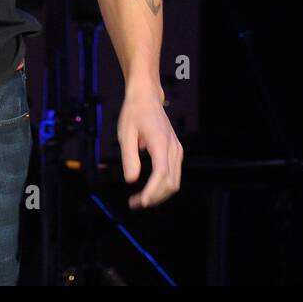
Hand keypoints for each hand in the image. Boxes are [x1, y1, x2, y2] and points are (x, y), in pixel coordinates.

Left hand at [117, 86, 182, 208]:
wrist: (147, 98)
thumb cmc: (135, 112)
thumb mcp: (125, 134)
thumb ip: (129, 157)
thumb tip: (131, 179)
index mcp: (160, 141)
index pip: (162, 172)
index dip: (153, 190)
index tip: (141, 201)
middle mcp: (173, 147)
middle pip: (171, 182)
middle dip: (154, 197)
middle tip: (134, 203)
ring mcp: (177, 149)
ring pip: (174, 182)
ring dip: (159, 195)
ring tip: (139, 200)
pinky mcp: (176, 151)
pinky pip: (174, 175)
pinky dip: (162, 187)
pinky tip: (148, 190)